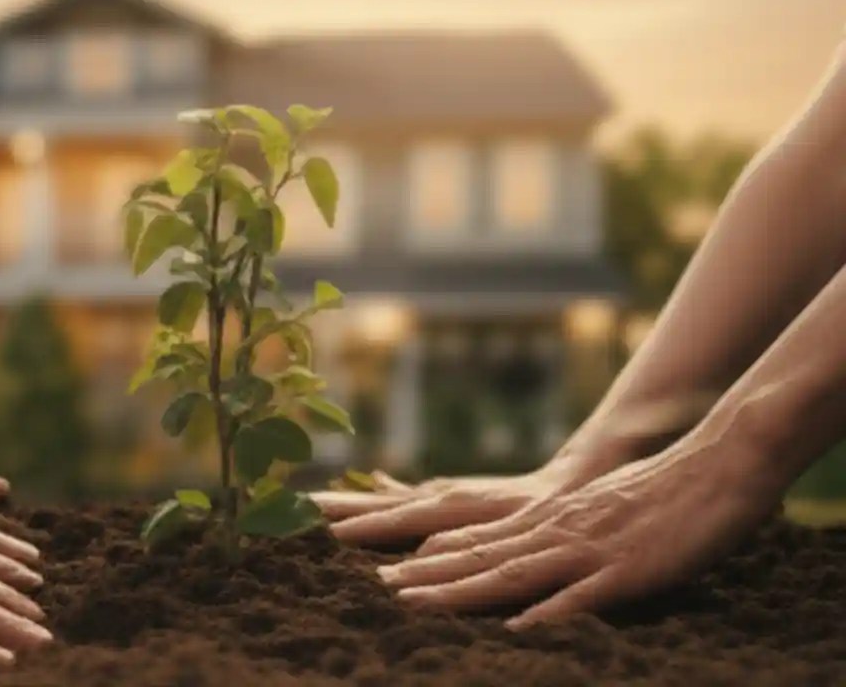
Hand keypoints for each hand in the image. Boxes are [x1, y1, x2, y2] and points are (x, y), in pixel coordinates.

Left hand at [374, 425, 784, 627]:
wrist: (717, 466)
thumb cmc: (663, 492)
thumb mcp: (598, 508)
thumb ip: (562, 530)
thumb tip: (533, 548)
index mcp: (551, 518)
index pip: (479, 540)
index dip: (432, 558)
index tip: (389, 569)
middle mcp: (557, 531)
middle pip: (480, 556)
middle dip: (427, 575)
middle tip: (377, 584)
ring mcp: (588, 549)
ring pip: (512, 573)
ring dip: (461, 591)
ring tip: (415, 604)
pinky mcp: (626, 569)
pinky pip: (580, 595)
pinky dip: (546, 611)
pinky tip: (516, 629)